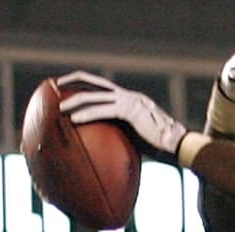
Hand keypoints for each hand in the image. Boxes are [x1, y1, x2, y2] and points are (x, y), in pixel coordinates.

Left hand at [58, 71, 188, 161]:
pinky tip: (74, 120)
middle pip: (95, 83)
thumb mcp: (139, 136)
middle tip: (55, 86)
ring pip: (95, 97)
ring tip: (58, 109)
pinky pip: (103, 111)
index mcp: (132, 99)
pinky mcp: (131, 110)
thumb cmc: (162, 147)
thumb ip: (124, 132)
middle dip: (73, 81)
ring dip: (74, 102)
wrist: (180, 145)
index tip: (69, 88)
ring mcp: (131, 101)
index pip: (104, 87)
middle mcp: (130, 95)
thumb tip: (110, 143)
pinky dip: (87, 114)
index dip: (85, 84)